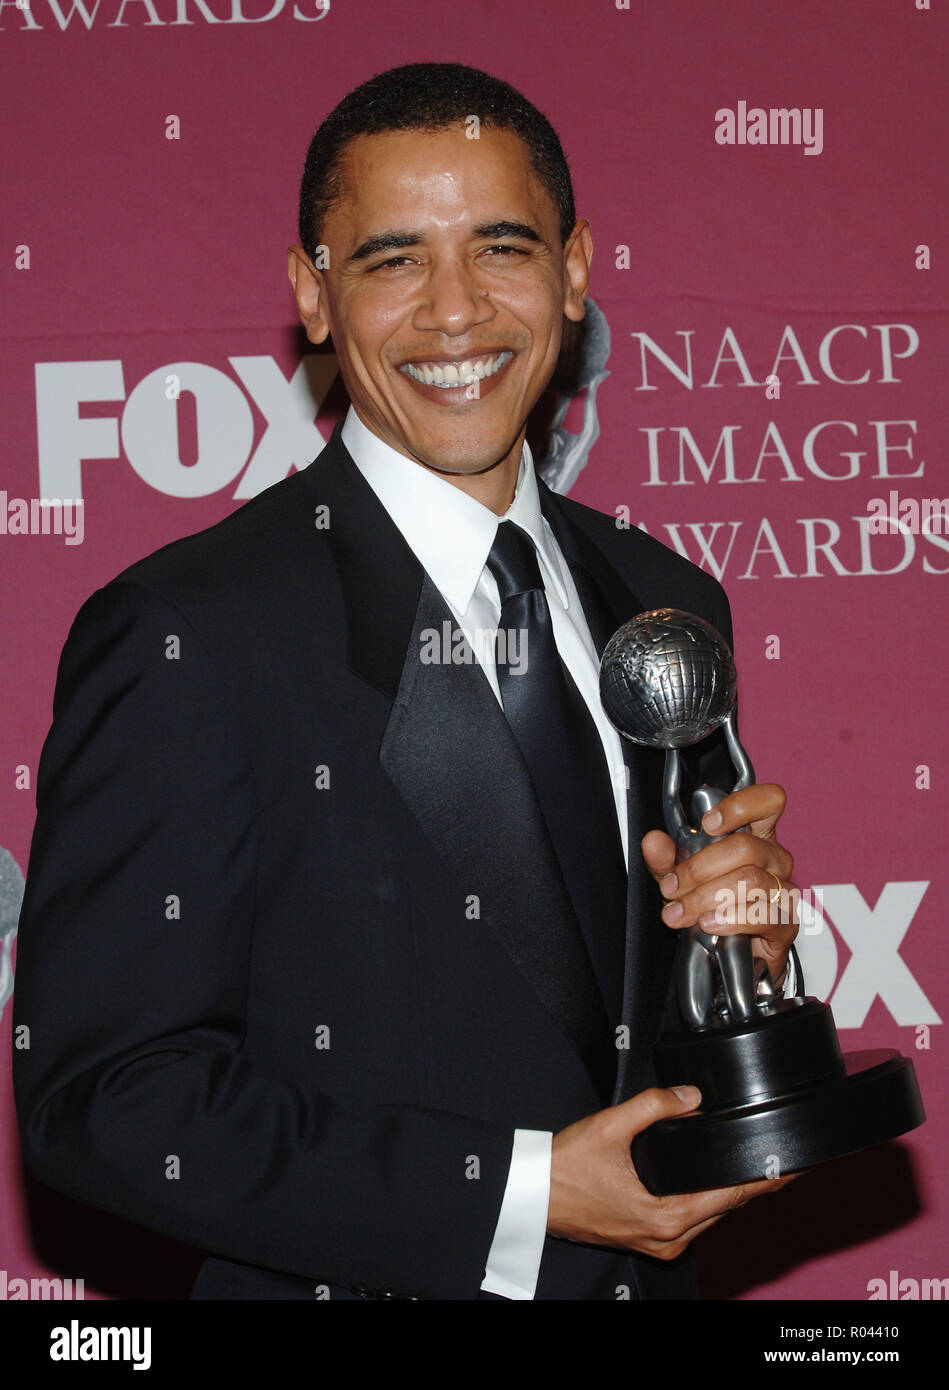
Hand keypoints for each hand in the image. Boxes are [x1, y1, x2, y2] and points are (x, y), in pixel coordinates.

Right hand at [547, 1085, 795, 1255]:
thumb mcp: (610, 1126)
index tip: (794, 1167)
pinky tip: (711, 1183)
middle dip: (753, 1183)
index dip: (768, 1180)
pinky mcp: (647, 1240)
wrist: (533, 1197)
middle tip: (781, 1160)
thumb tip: (691, 1096)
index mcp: (667, 1216)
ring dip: (729, 1193)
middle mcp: (668, 1238)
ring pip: (710, 1218)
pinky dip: (706, 1202)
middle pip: (727, 1209)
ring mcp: (658, 1244)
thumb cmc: (564, 1170)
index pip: (733, 1196)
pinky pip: (691, 1222)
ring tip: (754, 1168)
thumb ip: (655, 1105)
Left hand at [641, 782, 798, 987]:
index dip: (740, 806)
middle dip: (699, 868)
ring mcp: (785, 890)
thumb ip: (666, 859)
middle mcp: (775, 859)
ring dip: (706, 897)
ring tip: (681, 912)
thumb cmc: (715, 906)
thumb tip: (653, 841)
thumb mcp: (683, 878)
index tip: (708, 823)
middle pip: (745, 847)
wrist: (733, 956)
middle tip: (672, 887)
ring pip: (750, 880)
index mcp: (756, 837)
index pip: (768, 802)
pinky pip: (761, 915)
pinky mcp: (786, 923)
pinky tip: (709, 924)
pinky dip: (729, 919)